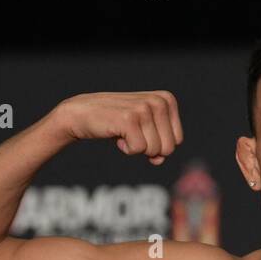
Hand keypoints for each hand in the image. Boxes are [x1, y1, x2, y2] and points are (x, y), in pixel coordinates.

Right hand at [55, 91, 183, 165]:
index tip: (142, 131)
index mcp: (166, 99)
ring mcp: (144, 108)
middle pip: (168, 148)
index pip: (177, 140)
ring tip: (123, 132)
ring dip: (136, 148)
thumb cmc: (117, 123)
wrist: (83, 114)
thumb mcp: (145, 130)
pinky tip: (117, 135)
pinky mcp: (129, 118)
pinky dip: (127, 149)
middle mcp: (158, 101)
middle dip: (149, 148)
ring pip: (154, 150)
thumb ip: (160, 144)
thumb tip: (159, 159)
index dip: (158, 144)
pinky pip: (139, 150)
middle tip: (132, 133)